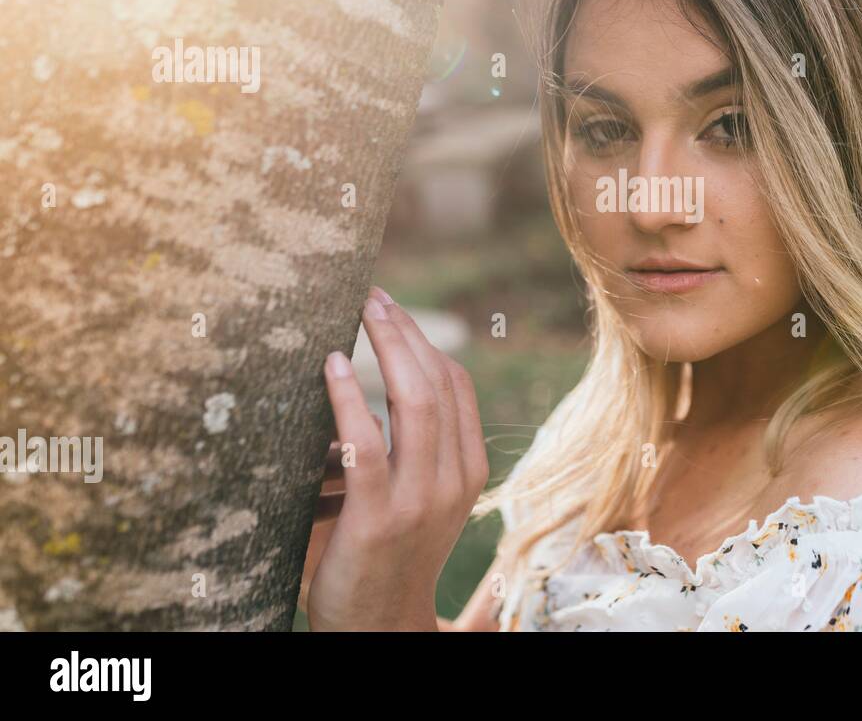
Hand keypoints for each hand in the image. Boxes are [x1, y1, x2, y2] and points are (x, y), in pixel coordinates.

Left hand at [306, 286, 488, 630]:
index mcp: (468, 470)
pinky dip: (349, 398)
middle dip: (404, 331)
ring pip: (413, 403)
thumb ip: (411, 448)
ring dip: (385, 347)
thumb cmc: (388, 556)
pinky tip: (332, 365)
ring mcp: (419, 499)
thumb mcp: (421, 498)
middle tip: (371, 295)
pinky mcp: (377, 518)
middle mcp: (453, 479)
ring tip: (359, 312)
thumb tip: (371, 381)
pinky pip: (365, 445)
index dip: (425, 341)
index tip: (392, 310)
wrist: (379, 627)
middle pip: (437, 383)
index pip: (456, 387)